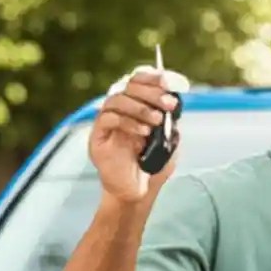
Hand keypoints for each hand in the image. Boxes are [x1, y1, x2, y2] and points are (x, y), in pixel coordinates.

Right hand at [90, 69, 180, 202]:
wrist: (138, 192)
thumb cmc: (152, 165)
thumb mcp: (169, 140)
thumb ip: (170, 120)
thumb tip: (173, 102)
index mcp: (137, 105)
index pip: (140, 80)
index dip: (155, 77)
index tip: (173, 83)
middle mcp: (120, 110)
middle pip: (129, 85)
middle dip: (152, 92)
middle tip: (169, 104)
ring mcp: (107, 122)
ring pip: (117, 99)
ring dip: (140, 107)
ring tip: (156, 121)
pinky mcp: (98, 137)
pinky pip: (107, 119)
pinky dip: (127, 122)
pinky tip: (143, 133)